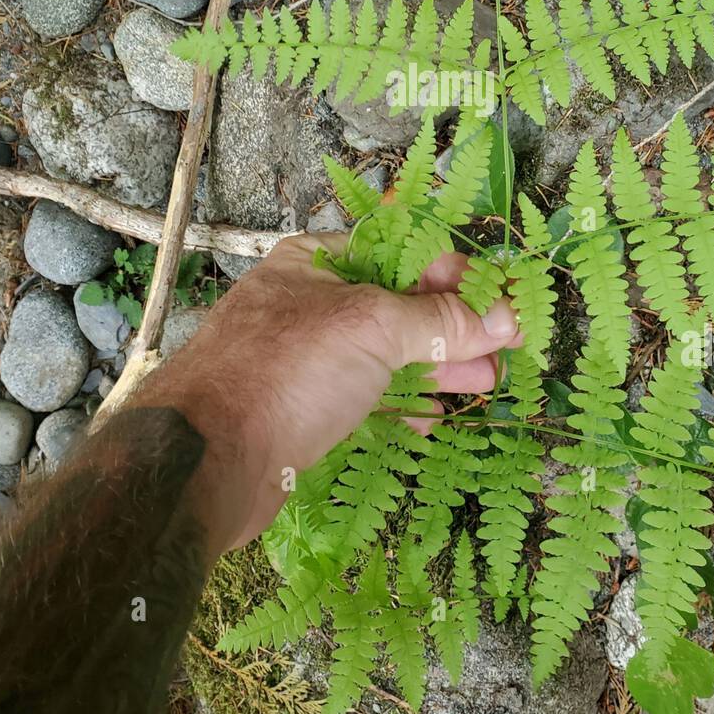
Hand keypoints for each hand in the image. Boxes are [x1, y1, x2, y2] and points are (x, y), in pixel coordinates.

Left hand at [139, 233, 522, 554]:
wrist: (208, 461)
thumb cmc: (286, 371)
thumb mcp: (373, 328)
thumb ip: (441, 320)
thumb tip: (503, 316)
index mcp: (315, 263)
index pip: (399, 253)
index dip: (453, 275)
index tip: (499, 299)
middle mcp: (308, 303)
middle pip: (396, 306)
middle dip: (453, 326)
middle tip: (505, 346)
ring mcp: (302, 358)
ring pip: (382, 355)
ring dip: (435, 367)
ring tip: (486, 383)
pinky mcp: (301, 409)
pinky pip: (362, 396)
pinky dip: (399, 403)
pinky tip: (432, 420)